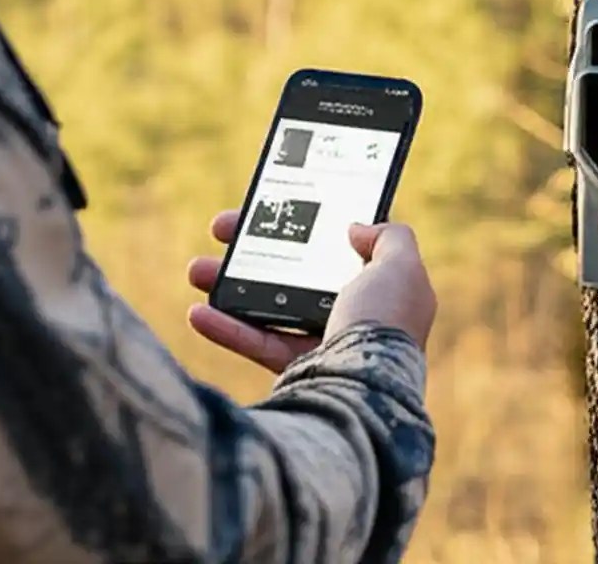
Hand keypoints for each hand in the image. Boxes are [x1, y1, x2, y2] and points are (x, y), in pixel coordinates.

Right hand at [186, 213, 436, 372]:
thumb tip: (357, 227)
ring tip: (196, 270)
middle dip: (251, 251)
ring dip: (228, 287)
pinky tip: (198, 314)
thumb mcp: (401, 267)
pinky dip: (226, 330)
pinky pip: (256, 344)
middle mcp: (352, 315)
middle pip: (293, 273)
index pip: (336, 248)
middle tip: (220, 231)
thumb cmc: (386, 322)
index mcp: (379, 289)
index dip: (304, 226)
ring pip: (267, 307)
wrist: (371, 388)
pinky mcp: (297, 371)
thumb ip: (389, 237)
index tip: (270, 209)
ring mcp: (322, 344)